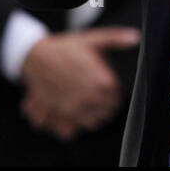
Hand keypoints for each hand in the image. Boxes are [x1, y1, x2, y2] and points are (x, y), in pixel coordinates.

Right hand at [19, 26, 140, 141]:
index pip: (118, 100)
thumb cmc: (63, 48)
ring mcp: (72, 110)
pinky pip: (68, 133)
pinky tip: (69, 113)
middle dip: (103, 105)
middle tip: (96, 93)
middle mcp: (89, 100)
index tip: (108, 87)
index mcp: (102, 82)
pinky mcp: (56, 116)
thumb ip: (116, 39)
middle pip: (106, 115)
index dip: (114, 94)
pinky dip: (70, 126)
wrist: (34, 55)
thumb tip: (135, 37)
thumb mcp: (92, 39)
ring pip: (91, 124)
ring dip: (90, 116)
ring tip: (85, 103)